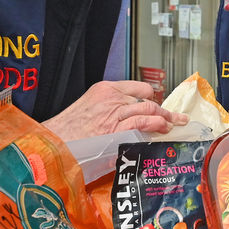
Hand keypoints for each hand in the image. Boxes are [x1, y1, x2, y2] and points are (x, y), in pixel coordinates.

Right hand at [43, 80, 187, 140]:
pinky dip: (154, 127)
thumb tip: (127, 116)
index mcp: (105, 89)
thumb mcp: (88, 107)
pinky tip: (162, 130)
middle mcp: (112, 99)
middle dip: (163, 110)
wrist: (53, 141)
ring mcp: (115, 114)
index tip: (158, 105)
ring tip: (172, 125)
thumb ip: (108, 108)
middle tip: (174, 118)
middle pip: (147, 100)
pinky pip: (141, 126)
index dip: (151, 98)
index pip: (138, 88)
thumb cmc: (67, 129)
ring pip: (148, 111)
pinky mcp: (116, 131)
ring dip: (163, 119)